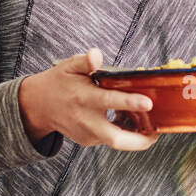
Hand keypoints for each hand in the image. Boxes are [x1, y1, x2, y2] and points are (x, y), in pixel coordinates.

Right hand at [18, 47, 157, 151]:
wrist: (38, 106)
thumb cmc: (58, 83)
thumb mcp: (69, 66)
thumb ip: (85, 61)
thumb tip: (96, 54)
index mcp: (83, 98)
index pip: (109, 101)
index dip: (130, 102)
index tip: (148, 103)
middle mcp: (86, 120)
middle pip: (116, 138)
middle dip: (140, 140)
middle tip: (157, 132)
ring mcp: (87, 133)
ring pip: (116, 140)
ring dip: (136, 134)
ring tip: (148, 120)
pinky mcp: (88, 141)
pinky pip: (111, 138)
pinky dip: (125, 131)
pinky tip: (131, 118)